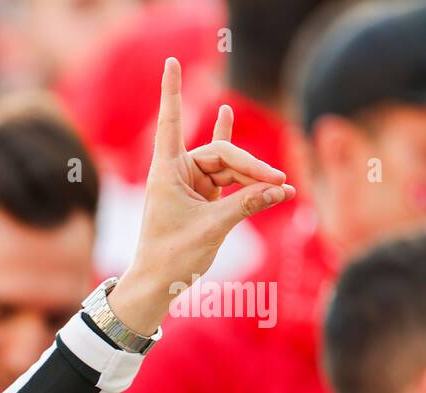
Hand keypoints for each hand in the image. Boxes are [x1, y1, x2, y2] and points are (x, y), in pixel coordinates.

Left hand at [107, 58, 296, 335]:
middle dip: (251, 167)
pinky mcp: (200, 195)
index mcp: (167, 172)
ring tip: (278, 186)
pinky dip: (240, 163)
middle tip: (278, 183)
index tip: (172, 61)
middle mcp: (176, 172)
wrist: (156, 284)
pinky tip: (227, 113)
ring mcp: (188, 183)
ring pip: (228, 168)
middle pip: (221, 154)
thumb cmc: (173, 257)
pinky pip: (225, 172)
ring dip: (253, 176)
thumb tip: (283, 190)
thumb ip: (248, 204)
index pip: (173, 123)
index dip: (173, 92)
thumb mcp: (214, 229)